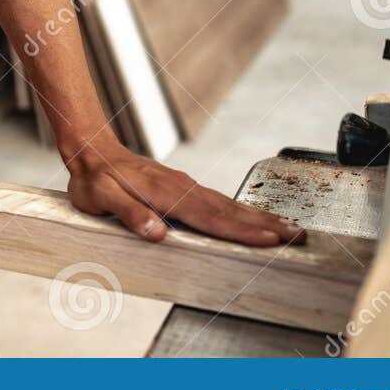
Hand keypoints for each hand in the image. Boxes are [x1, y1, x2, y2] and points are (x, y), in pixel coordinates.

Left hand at [66, 144, 305, 246]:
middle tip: (298, 236)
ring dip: (260, 218)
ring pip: (229, 204)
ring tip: (289, 229)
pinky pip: (219, 202)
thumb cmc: (94, 178)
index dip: (241, 231)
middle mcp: (182, 188)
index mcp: (165, 193)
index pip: (210, 217)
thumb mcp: (100, 197)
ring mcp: (185, 186)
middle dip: (266, 225)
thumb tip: (157, 233)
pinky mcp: (184, 188)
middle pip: (230, 210)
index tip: (270, 240)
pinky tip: (255, 220)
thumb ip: (129, 213)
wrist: (92, 149)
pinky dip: (242, 211)